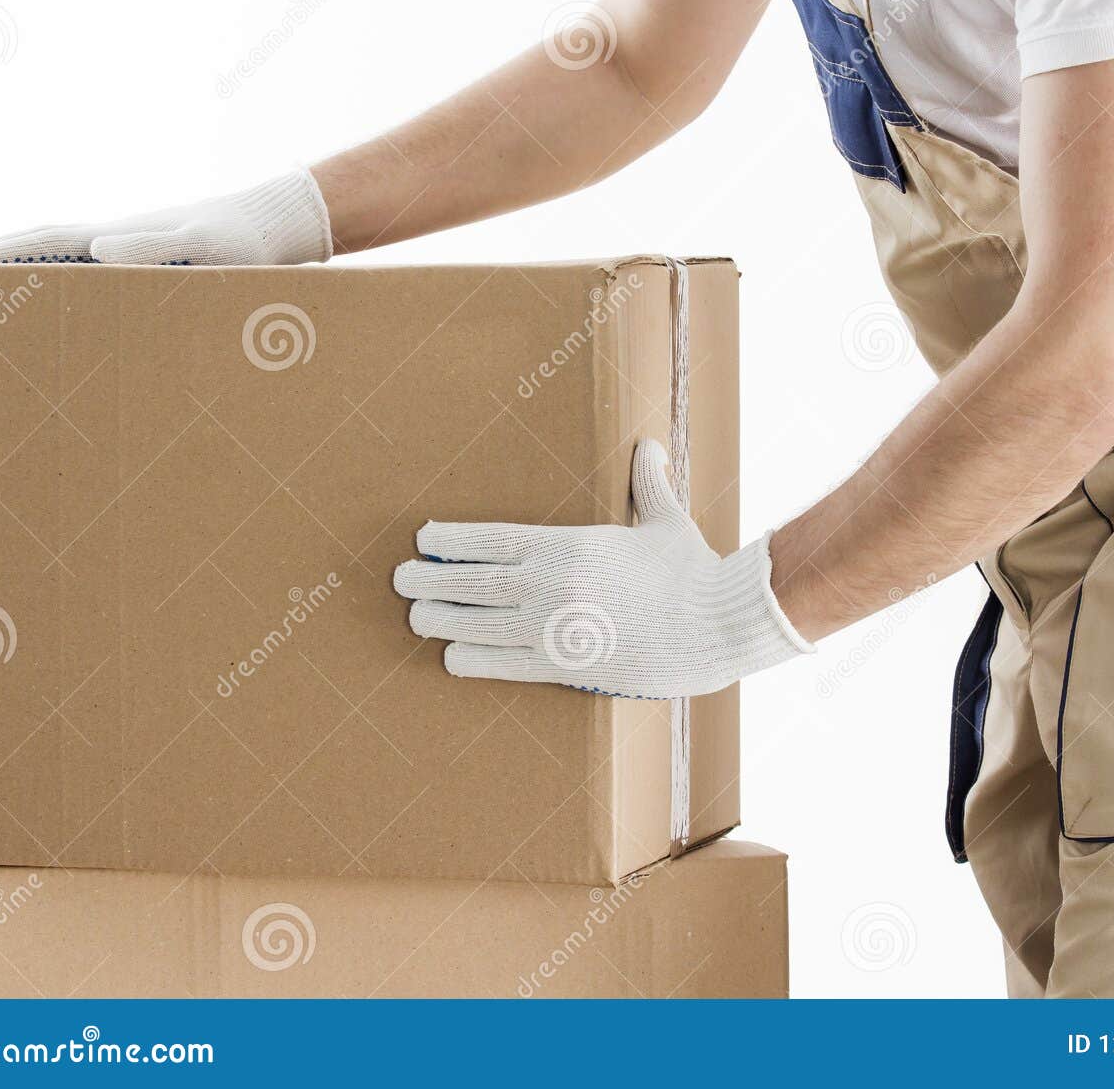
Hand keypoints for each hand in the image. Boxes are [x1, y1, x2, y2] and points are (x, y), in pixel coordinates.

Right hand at [0, 169, 331, 265]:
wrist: (278, 225)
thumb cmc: (245, 239)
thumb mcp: (203, 246)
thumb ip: (154, 247)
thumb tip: (96, 250)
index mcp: (122, 236)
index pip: (48, 241)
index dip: (4, 251)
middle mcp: (121, 240)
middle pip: (47, 246)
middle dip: (1, 257)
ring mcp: (135, 249)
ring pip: (69, 260)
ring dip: (31, 270)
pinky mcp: (156, 263)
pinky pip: (100, 274)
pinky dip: (71, 280)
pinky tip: (66, 297)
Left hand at [393, 440, 813, 698]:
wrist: (713, 628)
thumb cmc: (692, 573)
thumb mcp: (666, 523)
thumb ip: (650, 485)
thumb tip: (650, 446)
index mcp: (567, 545)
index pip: (489, 539)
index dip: (448, 541)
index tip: (423, 540)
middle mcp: (549, 586)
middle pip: (469, 583)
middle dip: (428, 581)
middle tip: (400, 581)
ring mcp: (551, 630)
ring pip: (474, 626)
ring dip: (440, 622)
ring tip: (417, 618)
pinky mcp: (562, 668)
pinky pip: (501, 665)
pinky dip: (470, 660)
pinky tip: (452, 657)